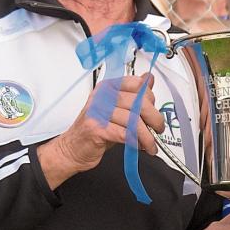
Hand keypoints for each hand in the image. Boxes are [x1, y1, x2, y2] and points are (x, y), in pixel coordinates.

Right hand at [38, 73, 163, 188]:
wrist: (72, 149)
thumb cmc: (95, 130)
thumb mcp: (116, 110)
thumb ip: (133, 96)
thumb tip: (148, 80)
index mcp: (107, 88)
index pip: (136, 84)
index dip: (150, 98)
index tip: (155, 110)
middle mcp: (102, 97)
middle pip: (138, 102)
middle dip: (154, 118)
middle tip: (158, 129)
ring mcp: (97, 112)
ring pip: (133, 120)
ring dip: (146, 136)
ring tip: (151, 144)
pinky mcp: (96, 129)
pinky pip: (125, 134)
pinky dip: (136, 142)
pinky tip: (139, 146)